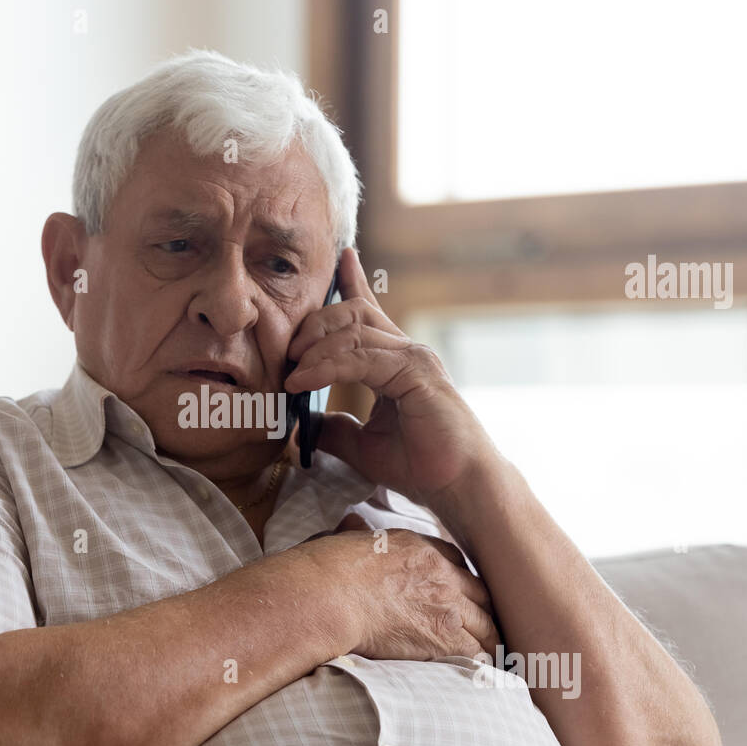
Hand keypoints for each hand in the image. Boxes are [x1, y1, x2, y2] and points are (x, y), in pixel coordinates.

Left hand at [284, 248, 502, 505]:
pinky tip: (303, 381)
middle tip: (286, 349)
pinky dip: (327, 366)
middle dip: (314, 324)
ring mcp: (414, 357)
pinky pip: (362, 358)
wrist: (460, 487)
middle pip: (352, 313)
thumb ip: (337, 429)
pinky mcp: (416, 372)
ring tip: (290, 372)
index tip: (341, 258)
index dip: (352, 282)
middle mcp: (407, 351)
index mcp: (396, 362)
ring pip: (354, 330)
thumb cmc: (422, 466)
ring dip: (315, 349)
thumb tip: (305, 424)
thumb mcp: (364, 446)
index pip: (369, 312)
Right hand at [308, 513, 499, 661]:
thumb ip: (355, 532)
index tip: (460, 592)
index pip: (456, 561)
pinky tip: (481, 670)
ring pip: (485, 624)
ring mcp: (447, 606)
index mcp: (420, 548)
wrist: (331, 597)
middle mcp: (441, 573)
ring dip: (488, 638)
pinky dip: (480, 661)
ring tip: (491, 652)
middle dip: (482, 609)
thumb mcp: (346, 538)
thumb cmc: (329, 570)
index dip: (460, 578)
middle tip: (483, 624)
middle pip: (479, 593)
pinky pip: (476, 651)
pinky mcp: (443, 637)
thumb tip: (351, 523)